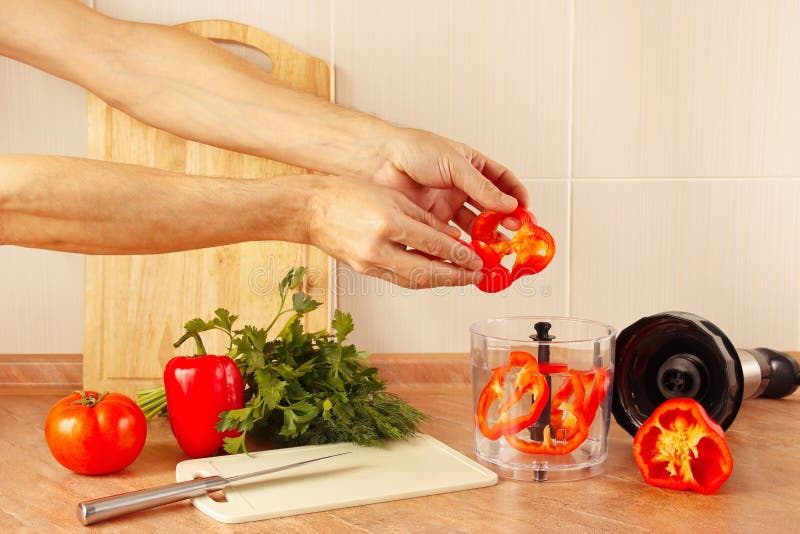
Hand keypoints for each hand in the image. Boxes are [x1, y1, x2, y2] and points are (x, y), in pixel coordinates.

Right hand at [305, 175, 483, 288]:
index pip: (434, 245)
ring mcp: (370, 263)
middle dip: (456, 276)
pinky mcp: (364, 271)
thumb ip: (425, 219)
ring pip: (414, 281)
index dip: (460, 255)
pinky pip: (399, 280)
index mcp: (389, 222)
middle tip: (476, 276)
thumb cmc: (350, 195)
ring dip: (441, 282)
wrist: (311, 209)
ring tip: (461, 278)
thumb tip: (453, 238)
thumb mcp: (393, 198)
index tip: (478, 259)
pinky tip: (436, 276)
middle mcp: (379, 248)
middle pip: (427, 272)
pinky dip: (421, 280)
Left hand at [372, 129, 529, 232]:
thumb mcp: (454, 164)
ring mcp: (445, 205)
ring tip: (494, 247)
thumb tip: (509, 204)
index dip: (516, 195)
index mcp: (470, 165)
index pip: (502, 181)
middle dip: (504, 221)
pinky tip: (469, 249)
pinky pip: (451, 236)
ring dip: (486, 236)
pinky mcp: (430, 221)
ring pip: (473, 225)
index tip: (525, 209)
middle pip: (490, 208)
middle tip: (513, 234)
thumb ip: (482, 187)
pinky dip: (463, 245)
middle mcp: (460, 187)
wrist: (378, 162)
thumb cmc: (413, 150)